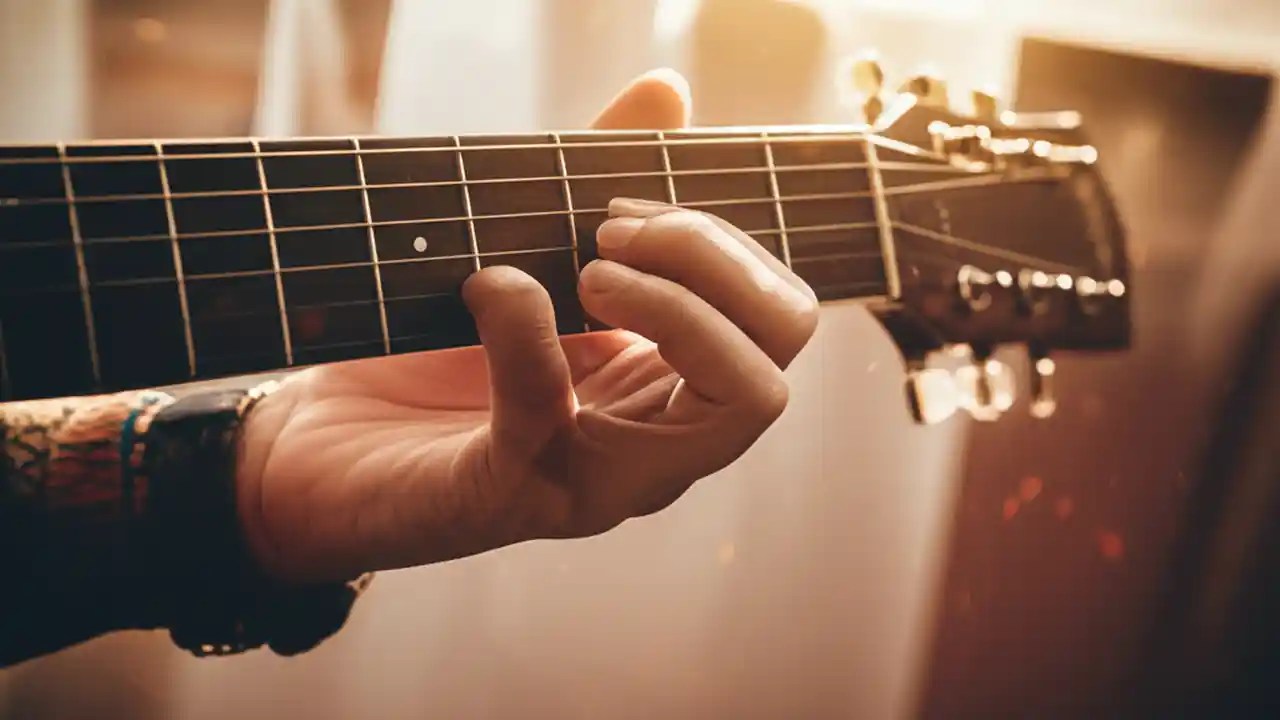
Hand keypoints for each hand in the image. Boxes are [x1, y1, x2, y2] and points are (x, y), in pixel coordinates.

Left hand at [236, 69, 820, 582]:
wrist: (317, 452)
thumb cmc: (431, 358)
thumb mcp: (525, 258)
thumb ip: (595, 182)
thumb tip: (669, 91)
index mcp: (669, 391)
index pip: (777, 323)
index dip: (724, 248)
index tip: (622, 206)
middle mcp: (658, 449)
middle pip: (776, 363)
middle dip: (715, 269)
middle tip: (609, 235)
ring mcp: (597, 486)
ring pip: (732, 406)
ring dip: (671, 309)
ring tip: (584, 272)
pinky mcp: (509, 497)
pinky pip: (549, 415)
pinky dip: (524, 333)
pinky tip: (486, 290)